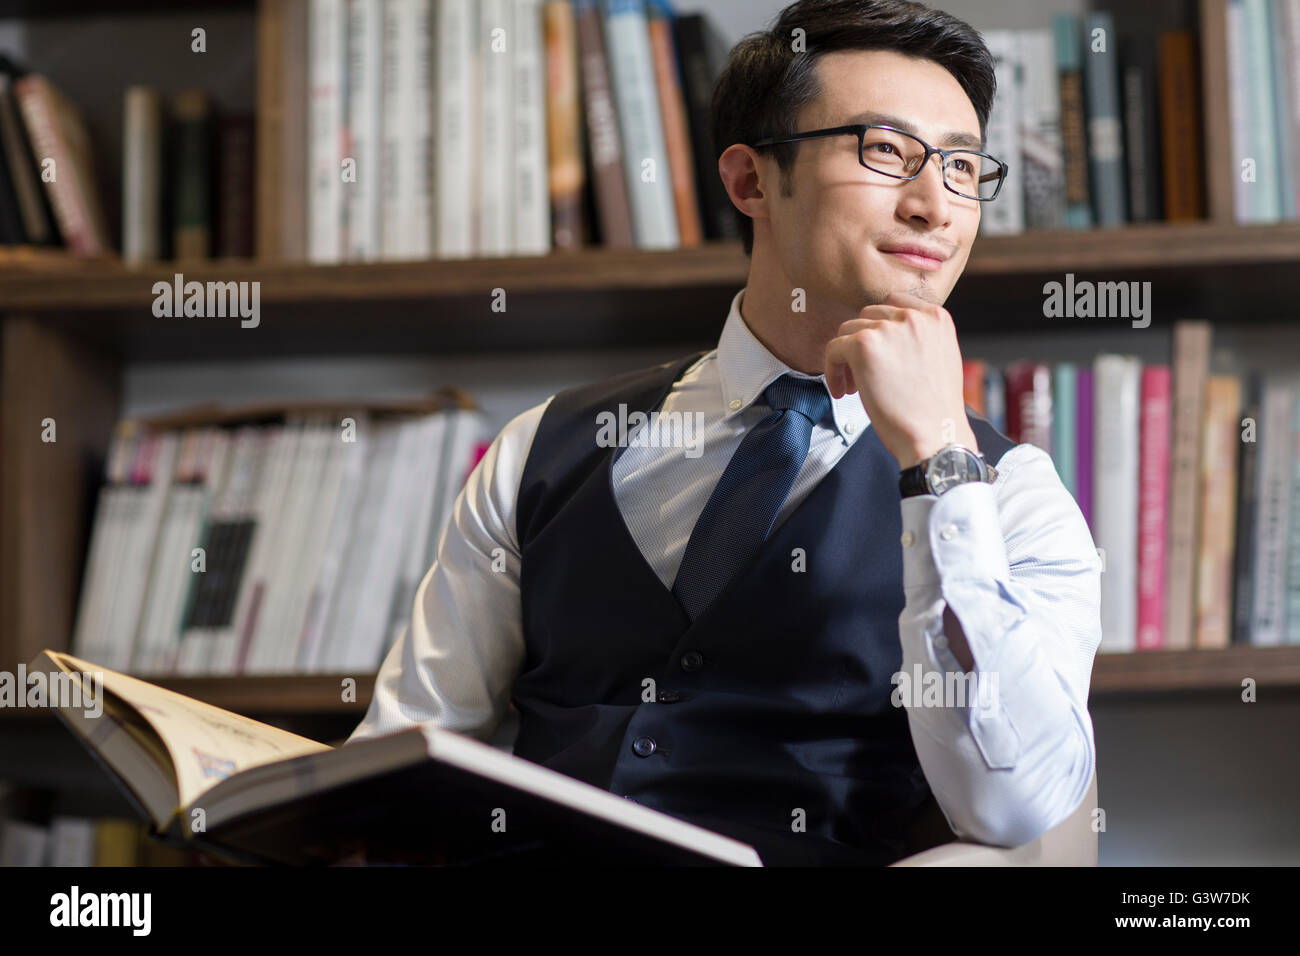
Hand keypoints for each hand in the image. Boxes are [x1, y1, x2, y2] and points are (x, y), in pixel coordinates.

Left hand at [823, 290, 977, 468]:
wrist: (935, 435)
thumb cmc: (935, 409)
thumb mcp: (940, 357)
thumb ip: (919, 337)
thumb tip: (884, 335)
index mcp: (936, 317)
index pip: (894, 304)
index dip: (880, 329)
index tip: (878, 353)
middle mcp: (913, 317)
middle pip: (868, 316)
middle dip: (863, 343)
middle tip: (865, 374)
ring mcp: (888, 329)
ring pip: (848, 330)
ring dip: (847, 357)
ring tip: (855, 386)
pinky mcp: (864, 346)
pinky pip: (834, 349)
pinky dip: (832, 370)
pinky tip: (843, 391)